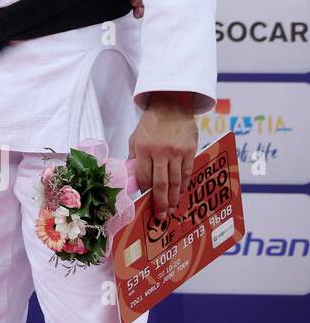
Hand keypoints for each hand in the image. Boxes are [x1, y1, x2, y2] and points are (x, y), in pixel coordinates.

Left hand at [129, 92, 199, 221]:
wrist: (171, 105)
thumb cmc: (150, 124)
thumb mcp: (135, 138)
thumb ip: (134, 158)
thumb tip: (132, 180)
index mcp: (143, 149)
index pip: (144, 177)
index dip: (145, 192)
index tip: (145, 202)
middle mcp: (160, 152)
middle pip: (161, 183)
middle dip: (160, 202)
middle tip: (161, 217)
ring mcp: (177, 152)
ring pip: (176, 181)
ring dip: (174, 198)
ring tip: (172, 210)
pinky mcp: (190, 151)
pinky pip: (187, 172)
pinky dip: (184, 185)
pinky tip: (182, 194)